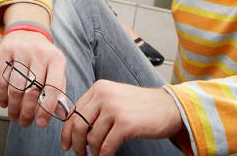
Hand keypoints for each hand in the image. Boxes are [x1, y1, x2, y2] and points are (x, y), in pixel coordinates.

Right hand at [0, 4, 64, 128]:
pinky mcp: (5, 51)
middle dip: (27, 112)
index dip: (46, 109)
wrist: (27, 30)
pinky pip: (1, 78)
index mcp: (56, 59)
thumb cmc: (44, 54)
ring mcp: (21, 51)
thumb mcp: (57, 67)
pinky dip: (1, 95)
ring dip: (14, 107)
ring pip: (16, 86)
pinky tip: (4, 103)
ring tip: (14, 116)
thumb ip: (59, 89)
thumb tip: (61, 114)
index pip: (53, 88)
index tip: (41, 123)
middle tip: (24, 122)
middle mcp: (40, 53)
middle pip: (32, 90)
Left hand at [60, 81, 182, 155]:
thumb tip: (77, 129)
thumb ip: (97, 108)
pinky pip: (106, 147)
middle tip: (79, 155)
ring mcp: (114, 109)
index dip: (66, 131)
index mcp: (99, 88)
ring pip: (92, 138)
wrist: (170, 107)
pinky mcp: (125, 124)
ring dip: (93, 153)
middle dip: (76, 144)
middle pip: (78, 125)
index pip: (74, 111)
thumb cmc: (142, 106)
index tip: (66, 144)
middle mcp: (104, 95)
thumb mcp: (115, 98)